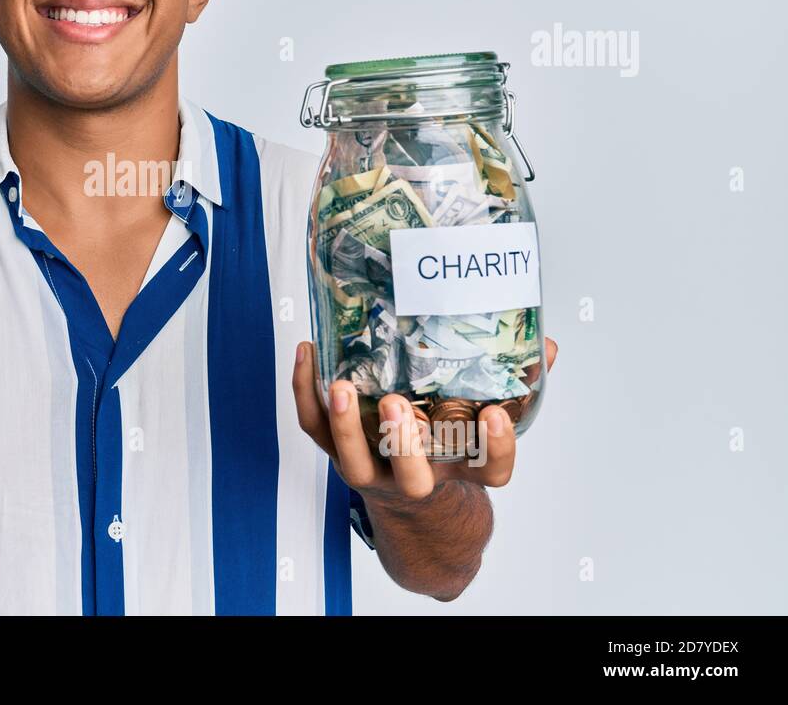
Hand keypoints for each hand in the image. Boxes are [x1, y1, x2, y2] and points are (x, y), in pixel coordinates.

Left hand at [292, 337, 557, 501]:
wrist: (413, 509)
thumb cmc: (451, 451)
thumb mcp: (485, 427)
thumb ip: (516, 387)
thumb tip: (547, 343)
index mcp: (461, 471)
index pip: (489, 471)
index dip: (494, 449)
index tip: (494, 417)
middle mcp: (418, 478)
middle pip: (412, 477)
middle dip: (405, 444)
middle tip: (398, 404)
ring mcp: (375, 470)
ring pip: (354, 460)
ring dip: (345, 423)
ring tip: (341, 383)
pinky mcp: (338, 453)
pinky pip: (316, 428)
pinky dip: (307, 391)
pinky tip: (308, 352)